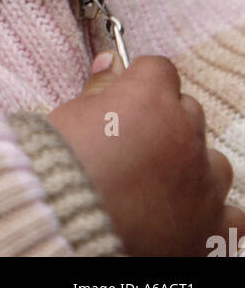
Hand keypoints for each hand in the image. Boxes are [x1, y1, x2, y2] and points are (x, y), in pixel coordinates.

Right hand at [47, 52, 244, 256]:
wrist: (65, 224)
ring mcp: (202, 182)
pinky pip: (236, 217)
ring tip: (160, 183)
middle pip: (188, 112)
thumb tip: (110, 60)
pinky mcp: (211, 226)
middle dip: (165, 122)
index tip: (126, 98)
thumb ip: (100, 88)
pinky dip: (218, 214)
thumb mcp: (72, 115)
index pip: (159, 70)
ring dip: (192, 166)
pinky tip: (196, 213)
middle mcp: (185, 134)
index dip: (140, 83)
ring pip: (214, 161)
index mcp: (151, 99)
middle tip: (134, 144)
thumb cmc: (62, 167)